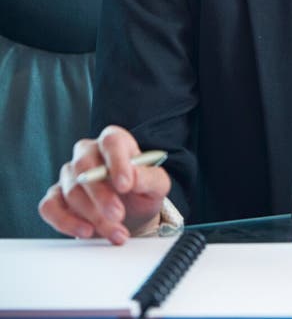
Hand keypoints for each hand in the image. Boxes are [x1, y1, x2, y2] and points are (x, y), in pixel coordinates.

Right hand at [38, 125, 170, 244]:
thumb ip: (149, 178)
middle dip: (102, 194)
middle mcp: (88, 153)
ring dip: (94, 216)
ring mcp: (69, 175)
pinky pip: (50, 207)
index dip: (117, 162)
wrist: (131, 215)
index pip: (111, 141)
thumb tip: (134, 177)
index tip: (126, 185)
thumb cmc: (142, 192)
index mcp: (114, 142)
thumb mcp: (156, 185)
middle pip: (85, 165)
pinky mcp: (56, 197)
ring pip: (72, 190)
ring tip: (116, 233)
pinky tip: (86, 232)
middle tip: (119, 215)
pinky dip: (66, 222)